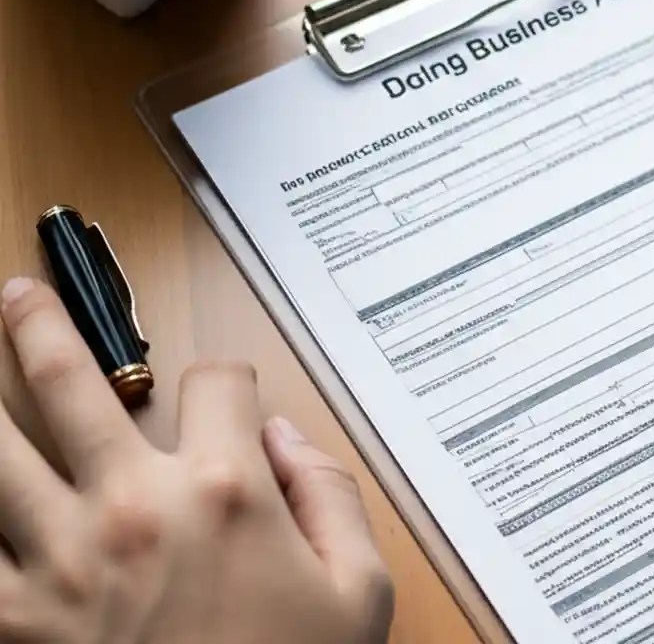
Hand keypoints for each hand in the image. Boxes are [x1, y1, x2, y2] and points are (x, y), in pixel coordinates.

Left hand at [0, 278, 392, 642]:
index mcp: (227, 493)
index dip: (228, 377)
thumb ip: (332, 497)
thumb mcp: (362, 594)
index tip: (225, 392)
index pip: (219, 383)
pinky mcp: (12, 619)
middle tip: (18, 298)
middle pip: (72, 383)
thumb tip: (288, 440)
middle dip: (41, 327)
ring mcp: (60, 562)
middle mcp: (134, 508)